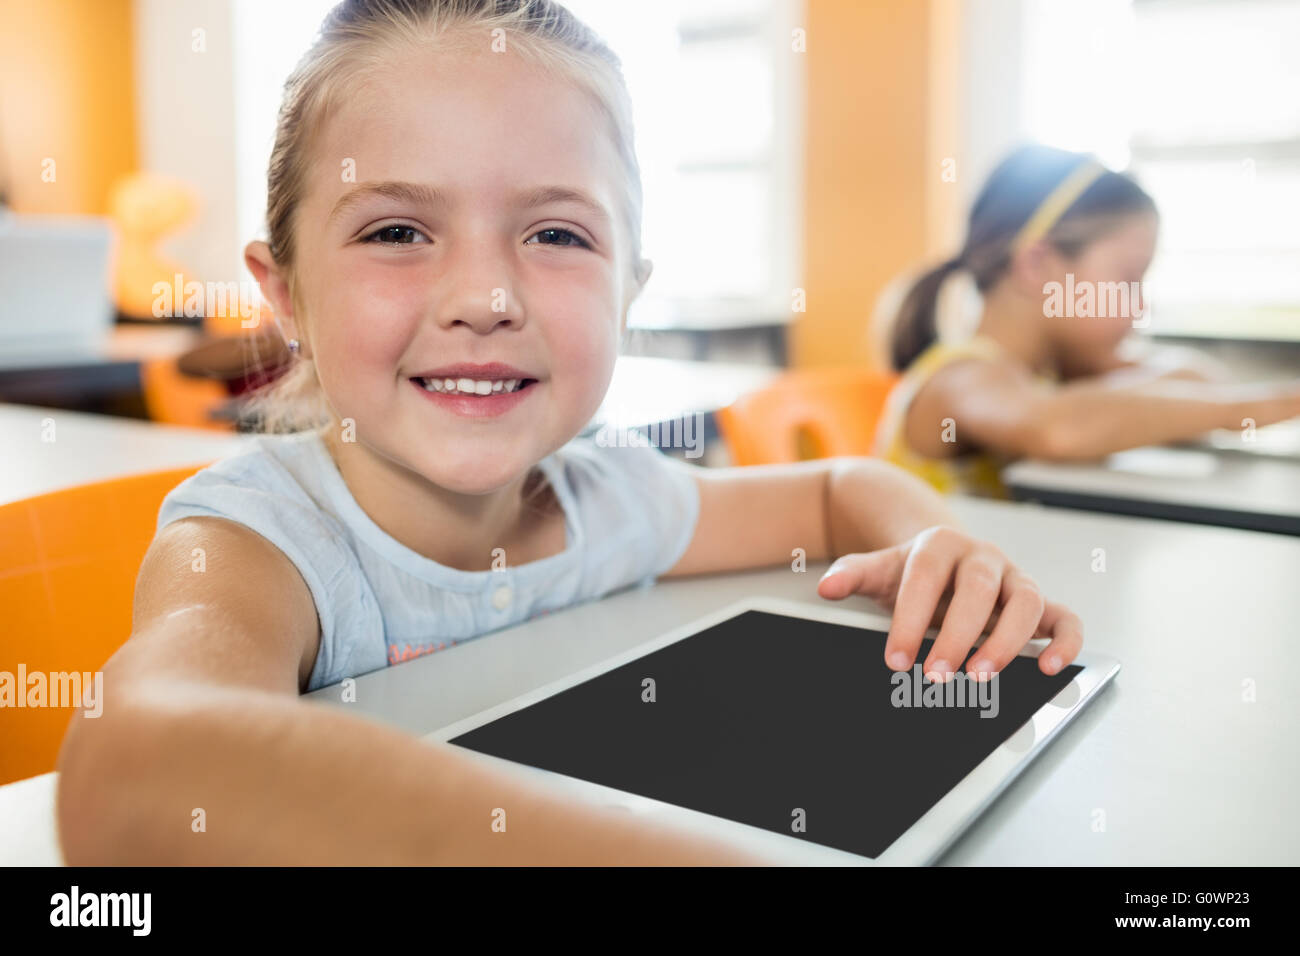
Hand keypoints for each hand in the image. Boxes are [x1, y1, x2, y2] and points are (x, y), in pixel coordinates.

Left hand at [815, 526, 1081, 679]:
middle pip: (978, 589)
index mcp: (940, 545)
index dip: (910, 620)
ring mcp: (1014, 579)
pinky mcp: (1040, 603)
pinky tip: (1047, 667)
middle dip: (957, 635)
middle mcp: (983, 558)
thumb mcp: (879, 570)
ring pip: (1026, 602)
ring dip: (1006, 642)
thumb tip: (826, 586)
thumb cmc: (912, 572)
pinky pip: (1065, 618)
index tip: (895, 659)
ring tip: (979, 676)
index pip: (926, 579)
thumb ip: (853, 574)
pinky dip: (1063, 641)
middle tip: (934, 674)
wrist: (943, 557)